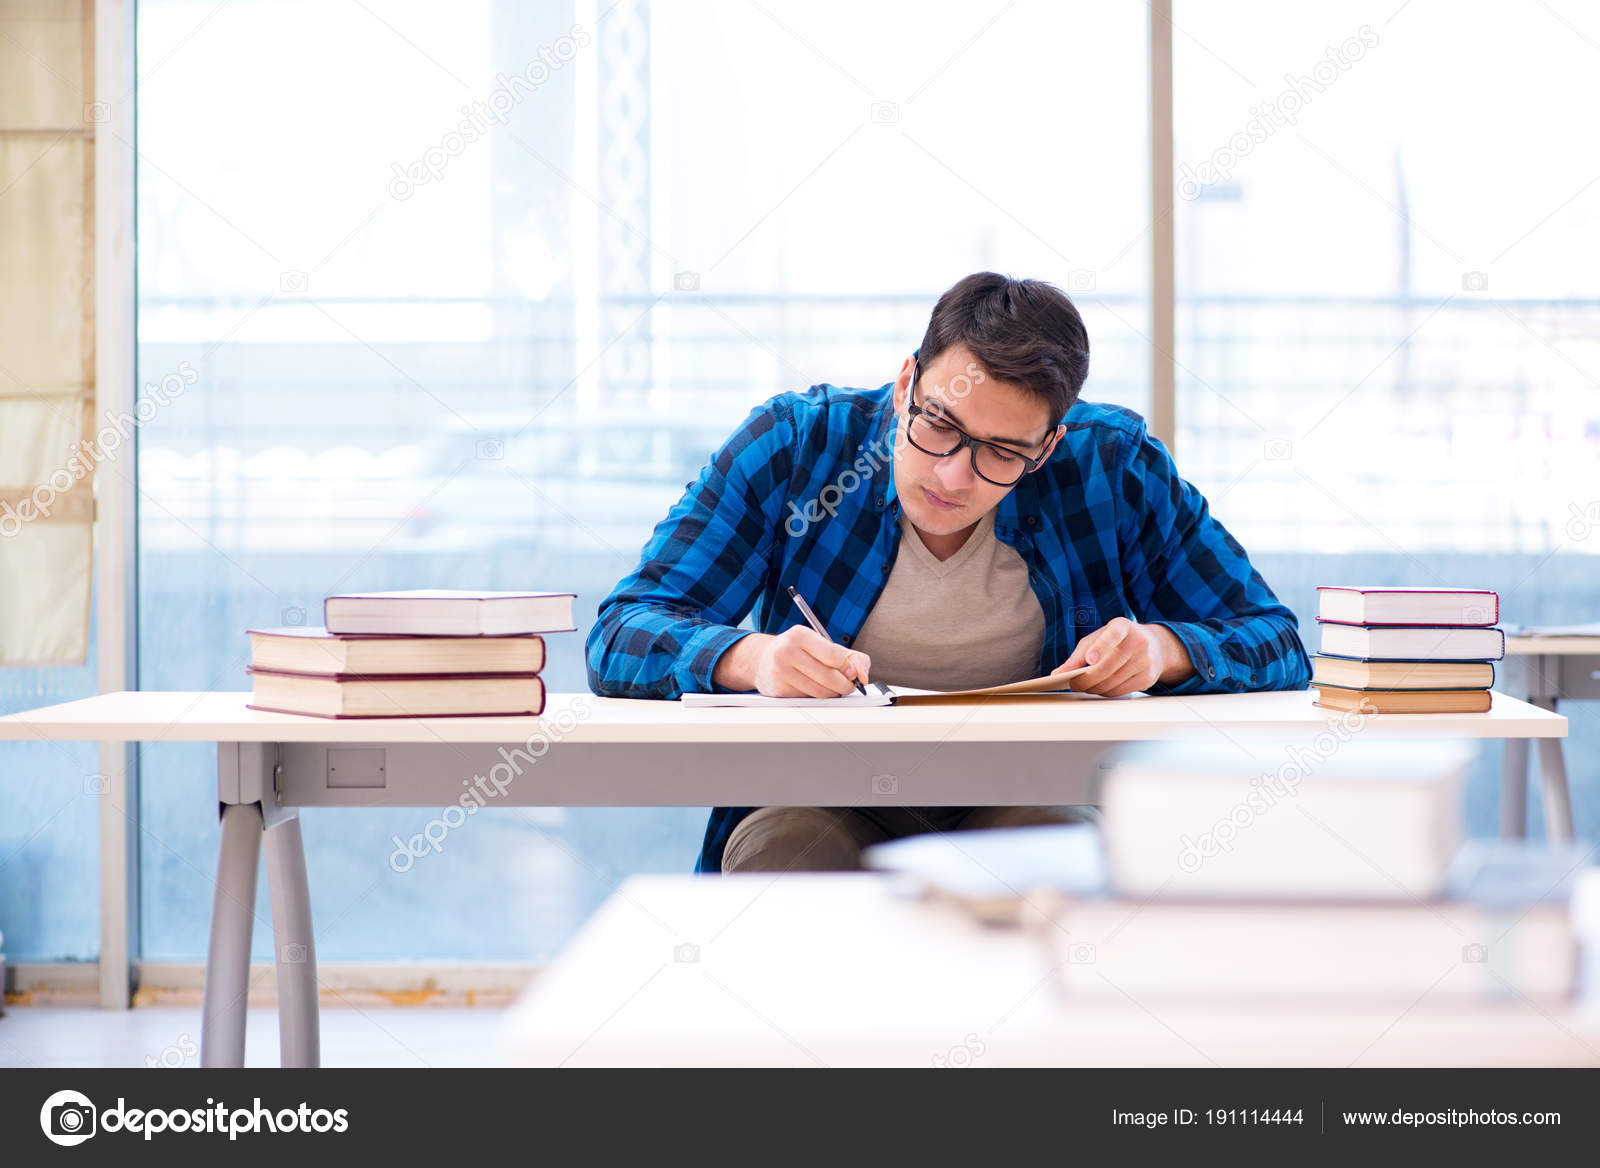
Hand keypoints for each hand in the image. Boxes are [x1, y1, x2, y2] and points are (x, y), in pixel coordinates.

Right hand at [714, 628, 871, 697]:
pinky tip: (814, 688)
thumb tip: (862, 676)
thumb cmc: (799, 651)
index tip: (850, 672)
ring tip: (831, 686)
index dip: (847, 668)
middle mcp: (787, 652)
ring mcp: (780, 672)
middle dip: (844, 685)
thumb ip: (852, 657)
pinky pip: (809, 700)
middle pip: (828, 678)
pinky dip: (817, 698)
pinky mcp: (779, 691)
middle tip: (847, 685)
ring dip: (832, 693)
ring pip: (820, 693)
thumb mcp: (824, 645)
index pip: (833, 656)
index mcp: (799, 635)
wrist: (764, 660)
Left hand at [1050, 617, 1191, 696]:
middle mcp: (1138, 642)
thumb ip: (1077, 655)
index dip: (1101, 647)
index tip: (1089, 659)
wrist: (1155, 646)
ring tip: (1084, 685)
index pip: (1113, 635)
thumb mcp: (1098, 639)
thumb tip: (1057, 674)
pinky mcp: (1148, 678)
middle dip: (1086, 680)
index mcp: (1123, 627)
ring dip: (1094, 688)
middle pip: (1107, 667)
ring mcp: (1146, 661)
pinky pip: (1120, 691)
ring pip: (1112, 682)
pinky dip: (1106, 692)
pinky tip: (1099, 687)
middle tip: (1074, 684)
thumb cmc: (1119, 641)